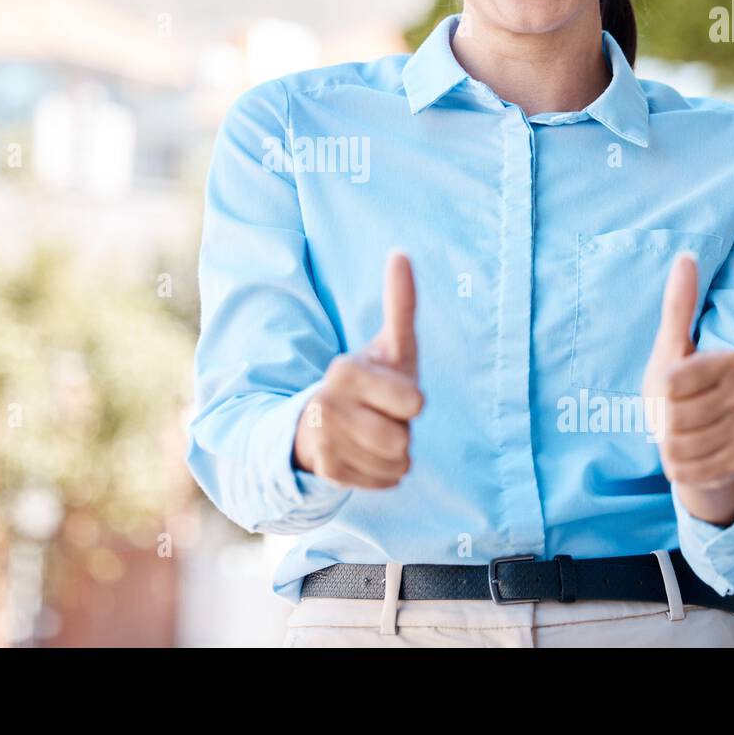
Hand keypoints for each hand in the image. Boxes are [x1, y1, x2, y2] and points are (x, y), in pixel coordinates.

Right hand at [292, 250, 422, 488]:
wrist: (320, 423)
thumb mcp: (388, 345)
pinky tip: (363, 456)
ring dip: (395, 455)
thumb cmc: (369, 381)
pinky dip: (382, 474)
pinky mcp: (327, 470)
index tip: (388, 392)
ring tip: (372, 436)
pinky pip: (384, 482)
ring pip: (396, 462)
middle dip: (402, 430)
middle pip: (404, 437)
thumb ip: (399, 303)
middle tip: (381, 416)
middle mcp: (328, 404)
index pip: (413, 403)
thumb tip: (401, 253)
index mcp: (346, 370)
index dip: (410, 402)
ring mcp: (324, 439)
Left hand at [641, 252, 733, 526]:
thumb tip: (685, 255)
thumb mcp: (672, 345)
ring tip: (681, 434)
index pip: (673, 383)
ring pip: (682, 445)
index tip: (672, 388)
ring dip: (669, 443)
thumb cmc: (680, 387)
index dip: (661, 391)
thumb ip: (680, 304)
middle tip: (674, 414)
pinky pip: (690, 470)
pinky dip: (679, 466)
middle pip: (676, 415)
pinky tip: (690, 455)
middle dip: (663, 419)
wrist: (701, 440)